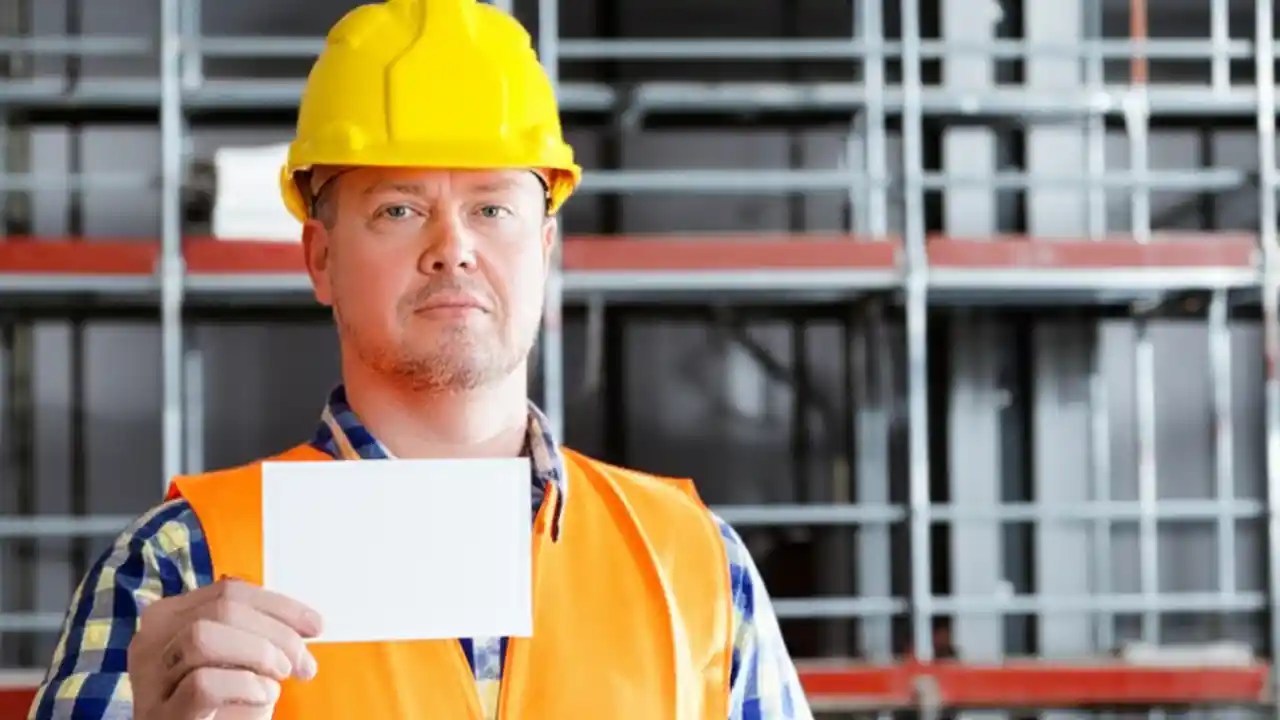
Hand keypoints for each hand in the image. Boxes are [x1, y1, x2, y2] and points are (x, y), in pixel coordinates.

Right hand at [127, 577, 322, 719]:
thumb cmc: (215, 705)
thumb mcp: (234, 660)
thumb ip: (255, 634)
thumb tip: (310, 625)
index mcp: (170, 617)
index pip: (229, 590)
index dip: (280, 605)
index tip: (317, 627)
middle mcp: (151, 642)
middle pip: (222, 609)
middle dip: (277, 633)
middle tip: (304, 665)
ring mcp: (149, 680)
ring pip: (203, 637)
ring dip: (257, 655)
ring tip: (278, 680)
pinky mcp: (159, 715)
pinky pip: (203, 684)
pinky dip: (244, 686)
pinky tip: (261, 699)